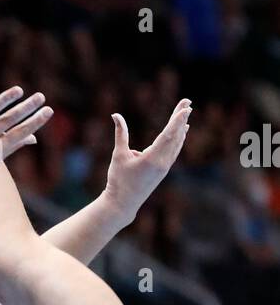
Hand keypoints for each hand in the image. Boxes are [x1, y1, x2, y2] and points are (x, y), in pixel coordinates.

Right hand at [104, 99, 190, 222]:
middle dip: (181, 118)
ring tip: (186, 112)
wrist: (123, 203)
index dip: (177, 120)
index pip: (168, 135)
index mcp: (152, 159)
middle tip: (188, 101)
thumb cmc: (118, 179)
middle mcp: (162, 162)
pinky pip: (175, 150)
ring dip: (181, 127)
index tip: (185, 108)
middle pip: (175, 136)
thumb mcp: (118, 155)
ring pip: (177, 143)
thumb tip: (115, 115)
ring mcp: (165, 167)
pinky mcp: (163, 170)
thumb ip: (120, 134)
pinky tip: (182, 132)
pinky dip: (179, 139)